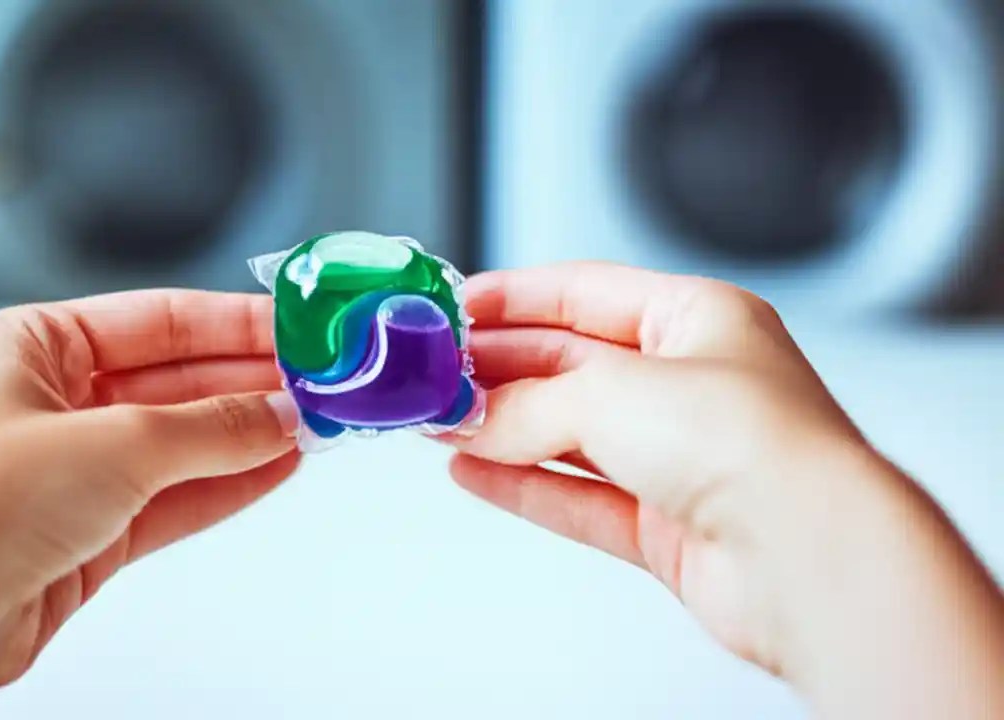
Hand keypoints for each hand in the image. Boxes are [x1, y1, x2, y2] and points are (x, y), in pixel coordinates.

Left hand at [0, 290, 300, 718]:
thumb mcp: (118, 440)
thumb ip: (212, 426)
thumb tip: (282, 413)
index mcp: (32, 345)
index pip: (157, 320)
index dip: (234, 324)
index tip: (298, 328)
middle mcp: (49, 401)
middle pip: (173, 381)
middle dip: (249, 384)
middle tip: (320, 385)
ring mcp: (70, 469)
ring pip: (179, 442)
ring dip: (246, 436)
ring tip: (315, 425)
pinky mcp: (87, 531)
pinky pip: (172, 497)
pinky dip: (225, 483)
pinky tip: (277, 467)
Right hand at [448, 263, 1003, 716]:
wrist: (807, 554)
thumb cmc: (750, 444)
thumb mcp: (611, 391)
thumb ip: (527, 404)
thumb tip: (469, 420)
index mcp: (699, 319)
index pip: (587, 292)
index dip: (515, 297)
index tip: (454, 307)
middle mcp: (693, 384)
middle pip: (571, 365)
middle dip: (498, 370)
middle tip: (433, 374)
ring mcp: (682, 457)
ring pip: (571, 434)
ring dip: (502, 429)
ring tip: (438, 422)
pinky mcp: (670, 524)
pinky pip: (579, 496)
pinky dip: (524, 484)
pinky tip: (473, 472)